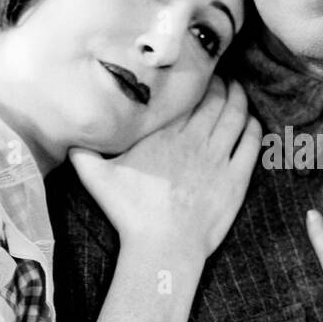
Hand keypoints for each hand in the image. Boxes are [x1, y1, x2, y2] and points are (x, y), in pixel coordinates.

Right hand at [69, 76, 261, 258]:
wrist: (163, 247)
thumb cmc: (130, 213)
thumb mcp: (97, 179)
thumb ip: (83, 154)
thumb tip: (69, 139)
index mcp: (166, 134)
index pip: (190, 95)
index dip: (200, 80)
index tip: (201, 74)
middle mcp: (196, 140)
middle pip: (218, 101)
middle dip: (223, 85)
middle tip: (223, 78)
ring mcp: (219, 159)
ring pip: (237, 117)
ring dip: (240, 100)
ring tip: (238, 92)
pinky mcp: (236, 179)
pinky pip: (251, 143)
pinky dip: (254, 127)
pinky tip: (252, 122)